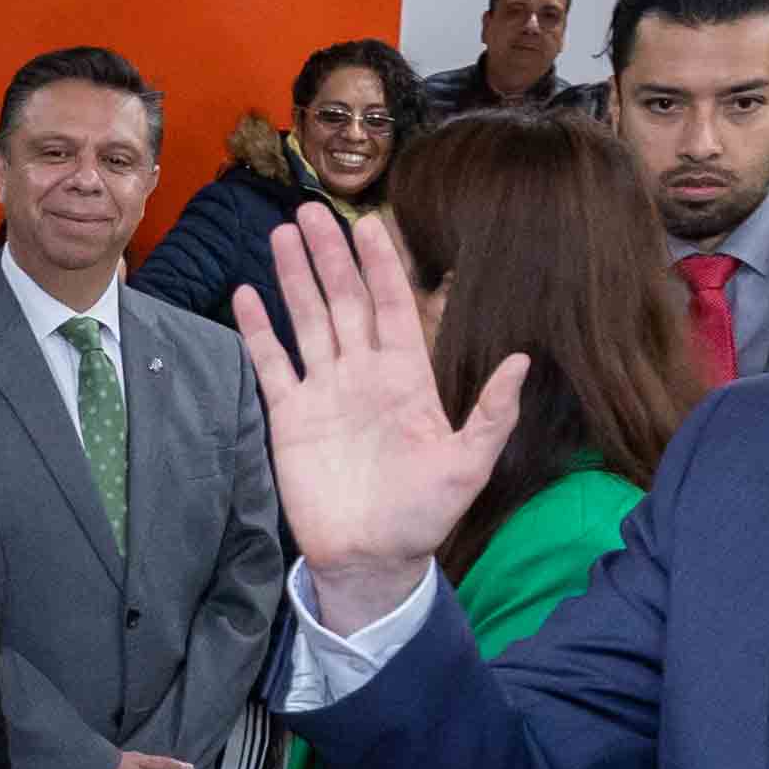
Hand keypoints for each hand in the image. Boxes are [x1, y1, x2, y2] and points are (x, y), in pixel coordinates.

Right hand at [233, 202, 519, 626]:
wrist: (369, 559)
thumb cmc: (423, 516)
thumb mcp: (468, 466)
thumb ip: (492, 415)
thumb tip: (521, 362)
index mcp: (407, 378)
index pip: (393, 306)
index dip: (381, 265)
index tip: (369, 223)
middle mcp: (364, 374)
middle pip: (345, 301)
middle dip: (330, 255)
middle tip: (312, 209)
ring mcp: (325, 391)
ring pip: (308, 320)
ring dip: (295, 277)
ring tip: (282, 234)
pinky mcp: (290, 416)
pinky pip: (272, 363)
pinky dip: (258, 330)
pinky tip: (246, 293)